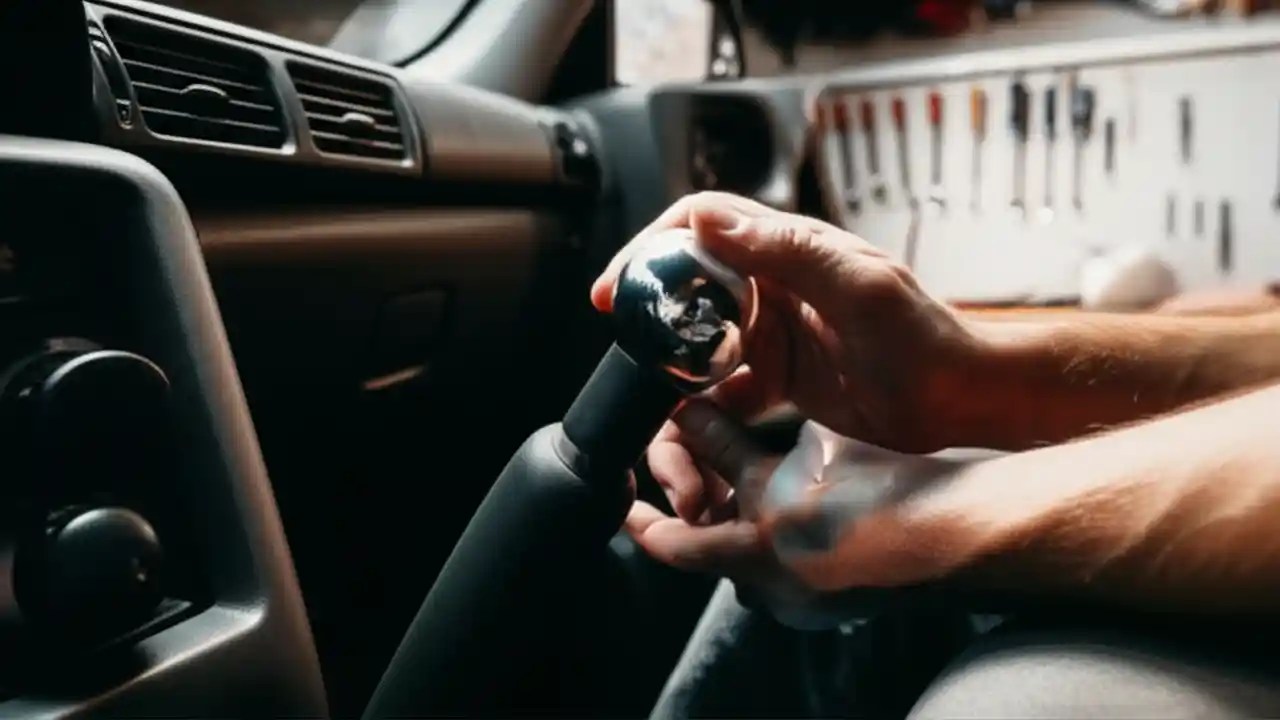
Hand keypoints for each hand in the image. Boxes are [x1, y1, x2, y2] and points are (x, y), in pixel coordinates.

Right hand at [593, 192, 980, 453]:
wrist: (960, 402)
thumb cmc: (925, 338)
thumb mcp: (857, 287)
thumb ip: (787, 252)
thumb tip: (706, 220)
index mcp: (786, 251)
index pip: (699, 227)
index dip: (649, 251)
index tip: (617, 291)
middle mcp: (772, 286)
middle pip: (686, 288)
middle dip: (647, 320)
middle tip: (621, 352)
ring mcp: (773, 334)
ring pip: (696, 346)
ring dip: (671, 379)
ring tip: (658, 415)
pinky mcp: (779, 379)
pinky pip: (721, 394)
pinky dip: (701, 418)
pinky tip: (694, 441)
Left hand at [626, 399, 990, 627]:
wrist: (959, 531)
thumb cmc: (882, 493)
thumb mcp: (797, 457)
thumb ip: (730, 442)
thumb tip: (687, 416)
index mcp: (752, 557)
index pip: (671, 546)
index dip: (642, 520)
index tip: (626, 505)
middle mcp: (772, 591)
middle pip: (713, 547)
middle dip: (704, 503)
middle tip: (702, 463)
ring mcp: (807, 600)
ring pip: (755, 549)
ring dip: (745, 510)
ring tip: (753, 465)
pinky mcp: (839, 595)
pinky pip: (791, 558)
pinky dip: (781, 524)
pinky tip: (801, 489)